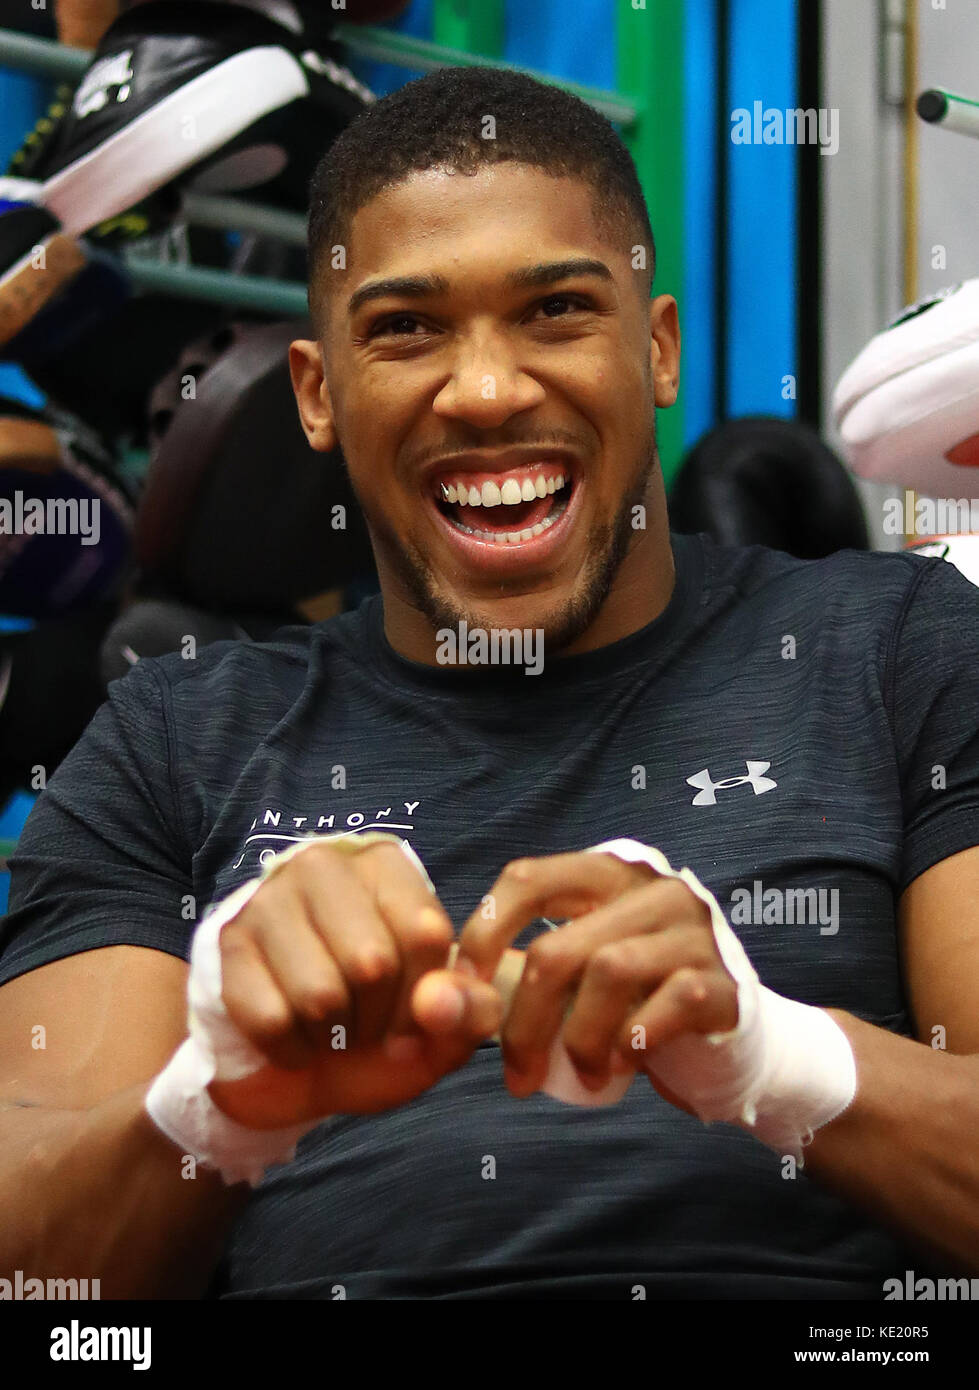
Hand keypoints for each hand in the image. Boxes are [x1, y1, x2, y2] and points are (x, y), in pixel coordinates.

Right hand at [206, 839, 501, 1128]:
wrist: (300, 1067)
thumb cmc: (380, 1032)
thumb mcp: (442, 1028)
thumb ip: (470, 1012)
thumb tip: (440, 1001)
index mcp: (386, 867)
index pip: (424, 934)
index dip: (427, 998)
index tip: (418, 1016)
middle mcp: (323, 866)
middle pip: (371, 963)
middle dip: (376, 1020)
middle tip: (367, 1025)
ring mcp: (268, 900)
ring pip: (318, 994)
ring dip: (331, 1037)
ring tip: (331, 1029)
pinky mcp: (228, 944)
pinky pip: (270, 1019)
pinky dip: (290, 1050)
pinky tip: (294, 1039)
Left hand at [455, 850, 738, 1106]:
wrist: (727, 1044)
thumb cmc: (634, 1004)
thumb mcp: (575, 977)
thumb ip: (514, 977)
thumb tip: (435, 1000)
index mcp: (605, 873)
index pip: (527, 879)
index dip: (483, 933)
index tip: (463, 991)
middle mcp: (652, 890)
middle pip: (558, 948)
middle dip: (524, 1023)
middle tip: (517, 1075)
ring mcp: (694, 932)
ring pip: (608, 973)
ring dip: (579, 1039)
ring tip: (581, 1075)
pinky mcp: (724, 982)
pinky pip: (666, 1005)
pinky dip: (630, 1042)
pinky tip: (621, 1066)